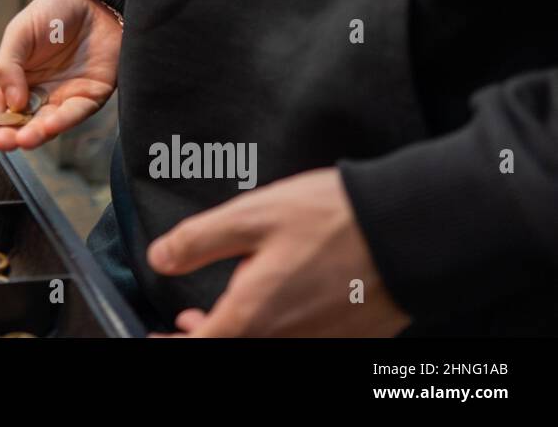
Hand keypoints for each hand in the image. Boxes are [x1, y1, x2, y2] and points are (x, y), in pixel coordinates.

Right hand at [0, 0, 120, 153]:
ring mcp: (61, 98)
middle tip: (0, 141)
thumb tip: (12, 102)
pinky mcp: (88, 98)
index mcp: (12, 77)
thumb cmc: (54, 12)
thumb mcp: (19, 33)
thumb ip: (8, 65)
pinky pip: (73, 114)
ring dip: (34, 135)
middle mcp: (34, 93)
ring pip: (45, 125)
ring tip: (22, 139)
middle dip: (8, 135)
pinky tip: (49, 126)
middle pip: (18, 122)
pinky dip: (61, 122)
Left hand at [147, 168, 409, 336]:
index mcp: (254, 316)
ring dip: (238, 333)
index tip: (156, 336)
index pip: (200, 348)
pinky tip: (274, 305)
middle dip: (204, 338)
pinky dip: (274, 331)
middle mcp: (287, 340)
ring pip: (265, 347)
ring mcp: (320, 344)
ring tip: (225, 310)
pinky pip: (301, 341)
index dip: (172, 344)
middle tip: (186, 322)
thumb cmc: (333, 219)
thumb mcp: (251, 216)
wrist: (410, 230)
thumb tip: (160, 257)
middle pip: (231, 350)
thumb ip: (198, 240)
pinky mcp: (349, 340)